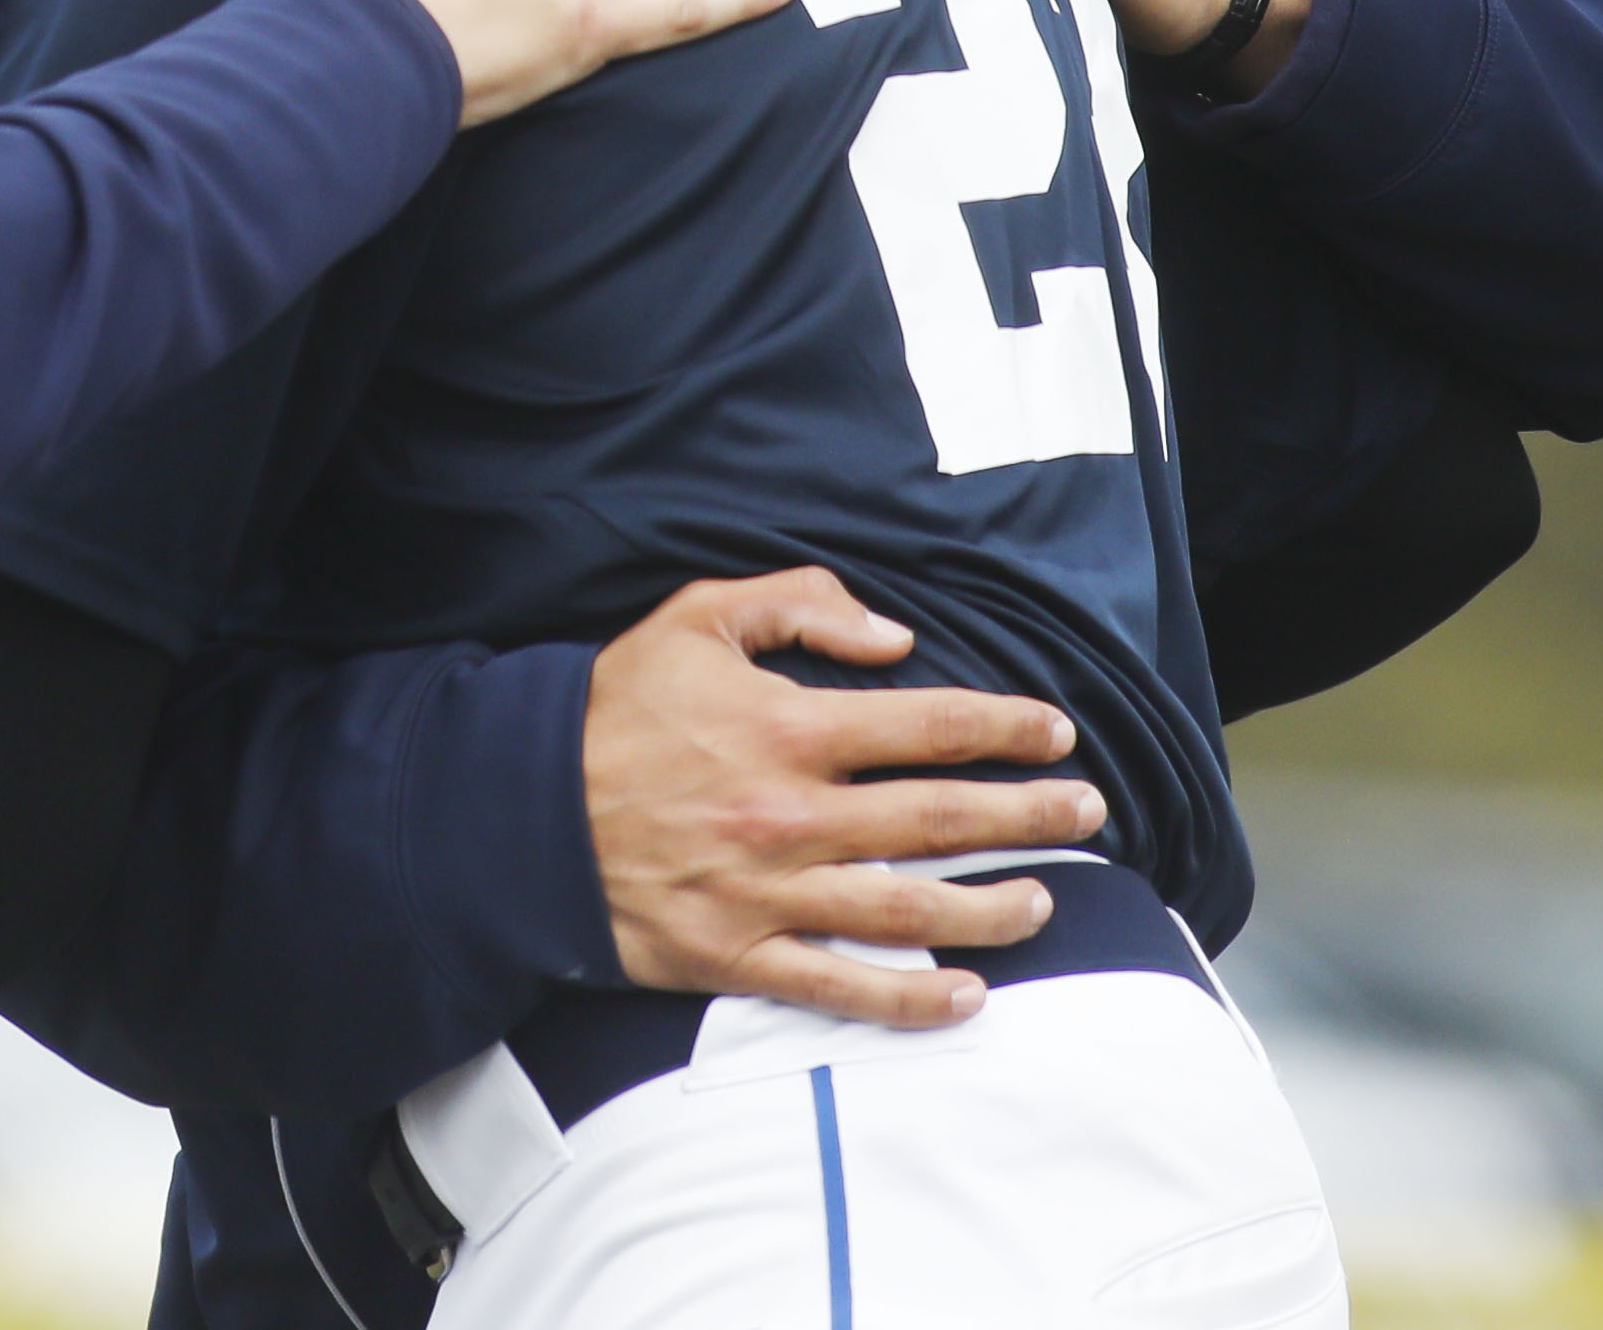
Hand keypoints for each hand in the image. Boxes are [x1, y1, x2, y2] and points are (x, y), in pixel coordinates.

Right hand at [587, 568, 1107, 1027]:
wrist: (516, 807)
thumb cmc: (610, 708)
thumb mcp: (693, 617)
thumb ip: (797, 604)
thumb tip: (895, 639)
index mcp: (785, 727)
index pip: (929, 726)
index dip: (1005, 727)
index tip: (1054, 732)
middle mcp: (791, 814)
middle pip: (941, 818)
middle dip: (1028, 813)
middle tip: (1085, 812)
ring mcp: (769, 892)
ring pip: (910, 908)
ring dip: (993, 907)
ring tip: (1044, 900)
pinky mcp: (739, 954)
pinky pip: (841, 987)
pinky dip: (910, 997)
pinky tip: (966, 995)